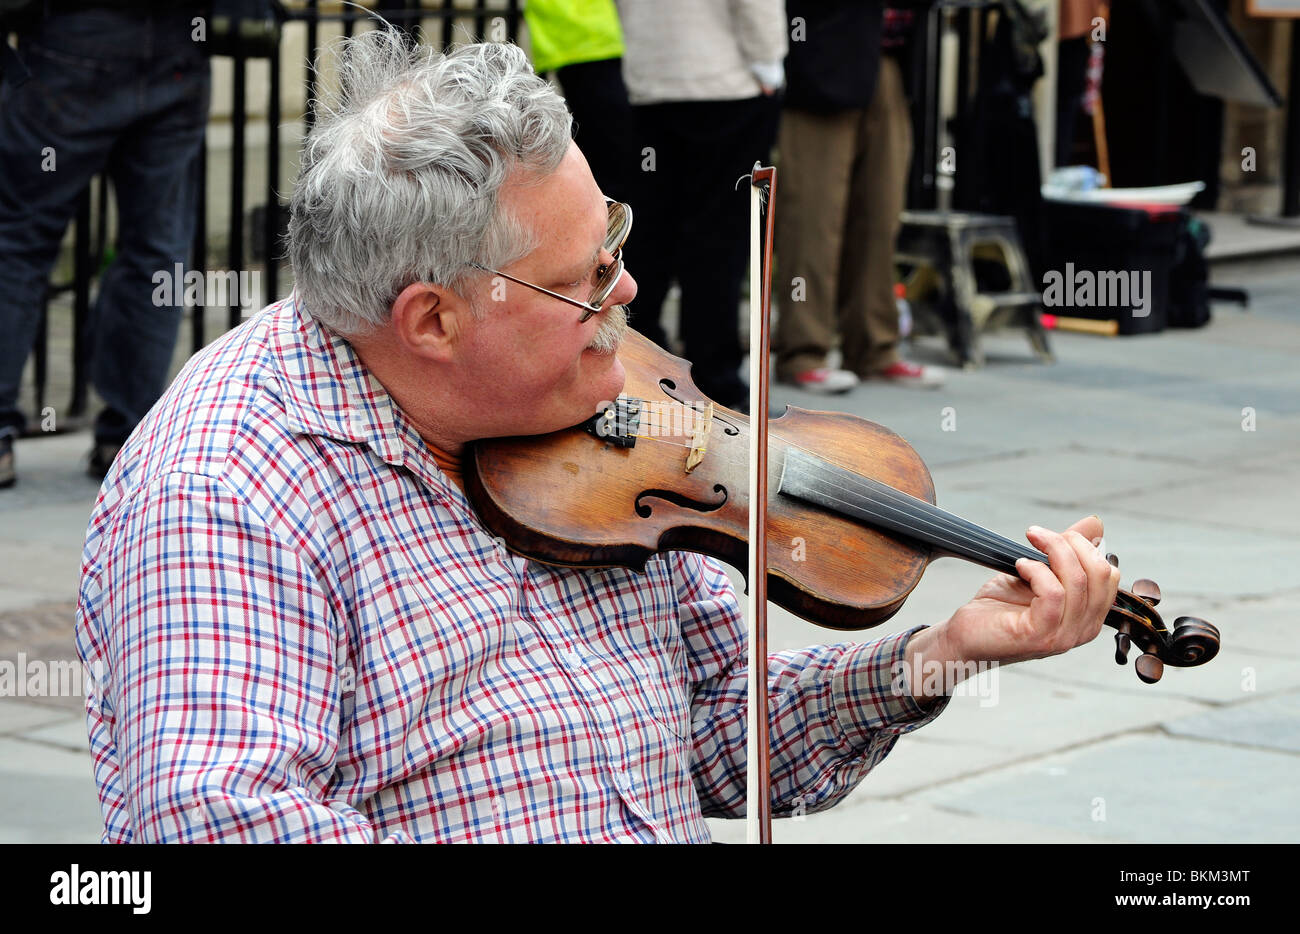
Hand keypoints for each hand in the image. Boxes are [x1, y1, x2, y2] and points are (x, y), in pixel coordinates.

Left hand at [903, 516, 1119, 697]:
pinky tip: (1020, 565)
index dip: (1085, 546)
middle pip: (1100, 574)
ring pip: (1078, 580)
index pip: (1110, 575)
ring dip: (1052, 550)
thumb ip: (1066, 552)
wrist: (967, 635)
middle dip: (1071, 543)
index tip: (1056, 535)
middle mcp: (1083, 629)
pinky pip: (1053, 593)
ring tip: (1029, 541)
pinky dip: (1036, 570)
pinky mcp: (1040, 636)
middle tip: (1040, 535)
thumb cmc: (1000, 607)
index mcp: (1088, 616)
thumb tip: (1094, 525)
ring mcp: (1064, 636)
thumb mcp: (1038, 573)